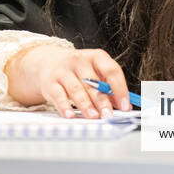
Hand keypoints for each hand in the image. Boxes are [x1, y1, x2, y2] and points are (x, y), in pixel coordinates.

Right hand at [5, 44, 130, 117]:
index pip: (111, 70)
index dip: (120, 89)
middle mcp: (79, 60)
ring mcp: (63, 71)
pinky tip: (70, 115)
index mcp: (96, 57)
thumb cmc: (78, 71)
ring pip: (77, 89)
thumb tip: (122, 106)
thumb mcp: (95, 72)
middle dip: (103, 101)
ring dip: (86, 105)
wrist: (48, 63)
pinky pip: (58, 96)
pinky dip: (64, 106)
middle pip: (94, 82)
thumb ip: (108, 87)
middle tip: (109, 115)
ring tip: (94, 117)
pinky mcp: (50, 82)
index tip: (125, 105)